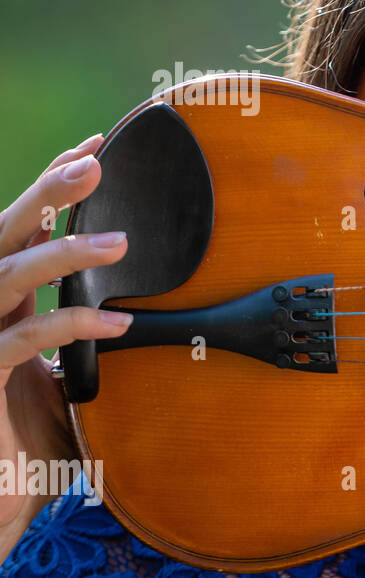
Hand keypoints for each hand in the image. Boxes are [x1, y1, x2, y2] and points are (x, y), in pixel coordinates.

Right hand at [0, 134, 131, 561]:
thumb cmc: (30, 432)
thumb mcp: (67, 368)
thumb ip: (87, 327)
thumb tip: (138, 297)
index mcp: (8, 296)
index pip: (30, 225)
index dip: (55, 185)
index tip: (96, 145)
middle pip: (9, 233)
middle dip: (48, 192)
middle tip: (94, 162)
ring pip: (8, 274)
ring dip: (63, 254)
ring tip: (118, 242)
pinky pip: (23, 339)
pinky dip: (70, 325)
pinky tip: (116, 323)